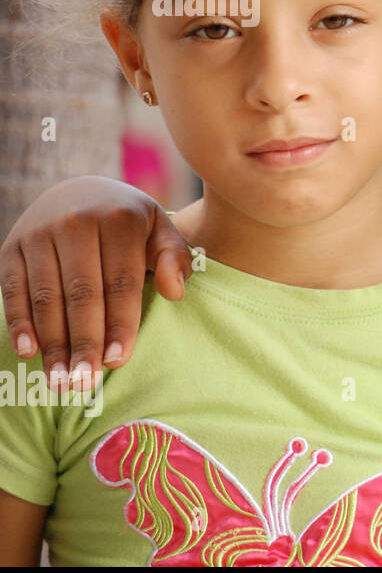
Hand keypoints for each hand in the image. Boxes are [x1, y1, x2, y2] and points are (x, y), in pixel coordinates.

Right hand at [0, 176, 191, 388]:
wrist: (80, 189)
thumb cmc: (129, 222)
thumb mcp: (159, 228)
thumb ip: (173, 256)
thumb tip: (175, 292)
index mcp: (119, 219)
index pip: (121, 282)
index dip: (120, 324)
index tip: (117, 361)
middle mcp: (75, 222)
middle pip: (81, 294)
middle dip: (83, 342)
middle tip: (85, 383)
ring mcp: (39, 233)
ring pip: (46, 297)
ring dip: (52, 342)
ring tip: (61, 381)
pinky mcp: (11, 245)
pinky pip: (12, 289)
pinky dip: (19, 322)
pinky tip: (29, 353)